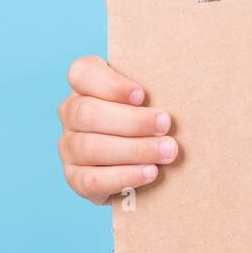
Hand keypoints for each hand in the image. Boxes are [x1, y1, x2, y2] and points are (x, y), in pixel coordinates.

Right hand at [57, 56, 176, 204]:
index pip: (82, 73)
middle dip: (132, 121)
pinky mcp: (75, 178)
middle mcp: (70, 114)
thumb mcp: (150, 100)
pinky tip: (150, 173)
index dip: (110, 85)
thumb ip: (155, 92)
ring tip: (167, 151)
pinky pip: (92, 179)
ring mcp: (68, 147)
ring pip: (90, 147)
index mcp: (85, 87)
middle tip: (165, 125)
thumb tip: (182, 93)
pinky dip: (124, 176)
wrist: (140, 163)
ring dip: (134, 150)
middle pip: (88, 113)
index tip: (142, 95)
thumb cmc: (150, 121)